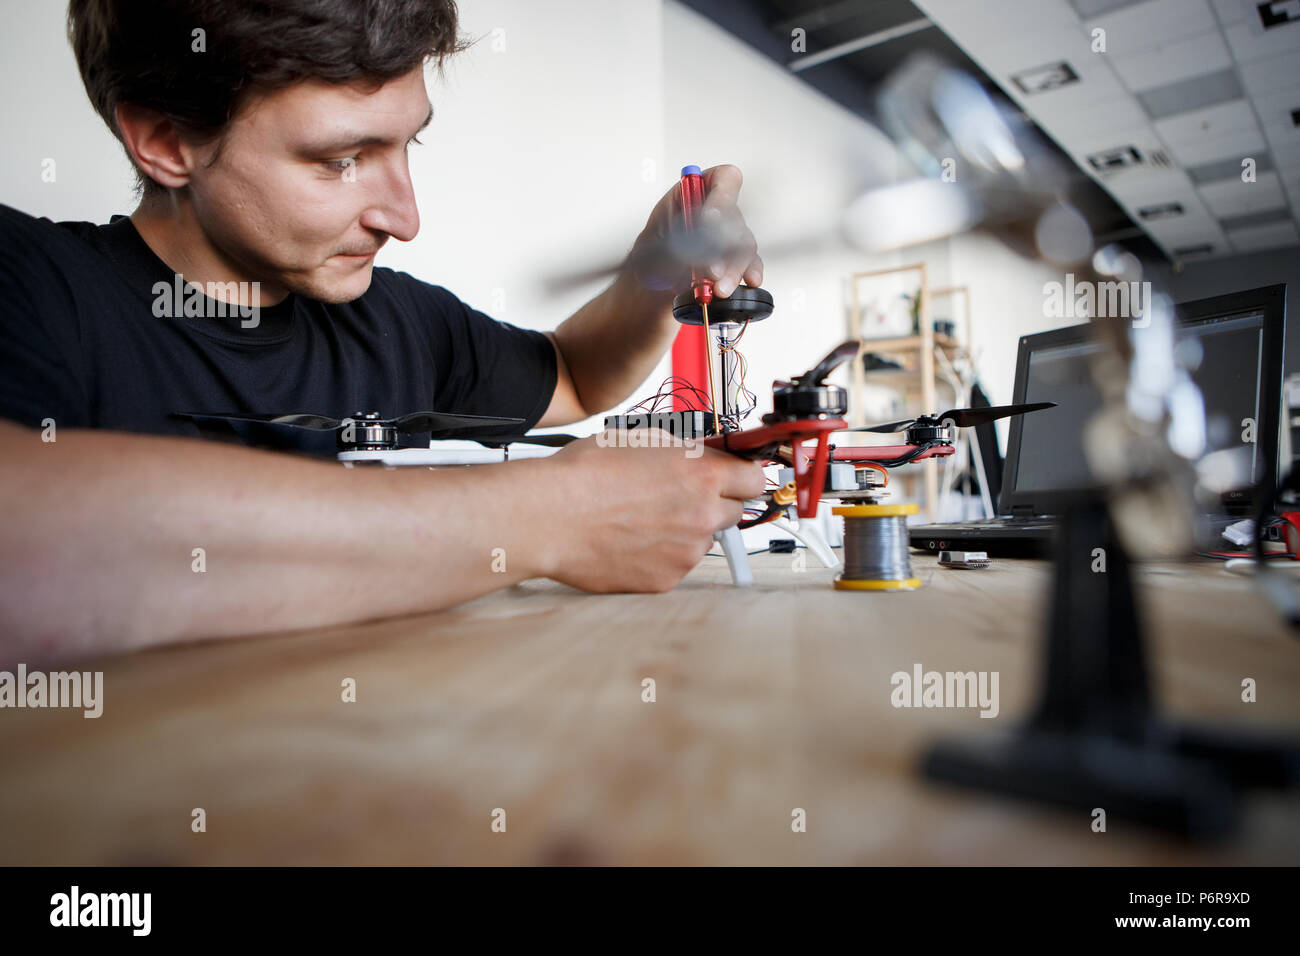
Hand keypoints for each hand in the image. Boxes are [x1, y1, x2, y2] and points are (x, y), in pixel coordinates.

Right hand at [537, 431, 765, 592]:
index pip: (755, 479)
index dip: (743, 477)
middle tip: (679, 497)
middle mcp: (702, 516)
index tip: (735, 478)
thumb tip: (706, 455)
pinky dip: (661, 554)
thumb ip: (686, 450)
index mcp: (702, 476)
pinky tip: (630, 540)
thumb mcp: (643, 439)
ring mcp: (686, 553)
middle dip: (714, 503)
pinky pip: (676, 563)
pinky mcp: (666, 579)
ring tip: (641, 519)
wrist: (550, 517)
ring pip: (703, 539)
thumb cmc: (586, 473)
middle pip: (735, 512)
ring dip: (685, 530)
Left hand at [624, 164, 763, 298]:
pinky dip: (750, 273)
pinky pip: (751, 262)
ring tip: (718, 287)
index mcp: (697, 190)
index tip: (709, 220)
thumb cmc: (652, 254)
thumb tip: (692, 249)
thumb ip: (674, 242)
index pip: (723, 180)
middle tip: (711, 269)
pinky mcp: (737, 257)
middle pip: (735, 219)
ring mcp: (731, 233)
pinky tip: (749, 281)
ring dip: (733, 268)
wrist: (655, 281)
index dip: (721, 197)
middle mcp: (719, 209)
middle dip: (724, 246)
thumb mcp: (654, 242)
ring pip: (744, 245)